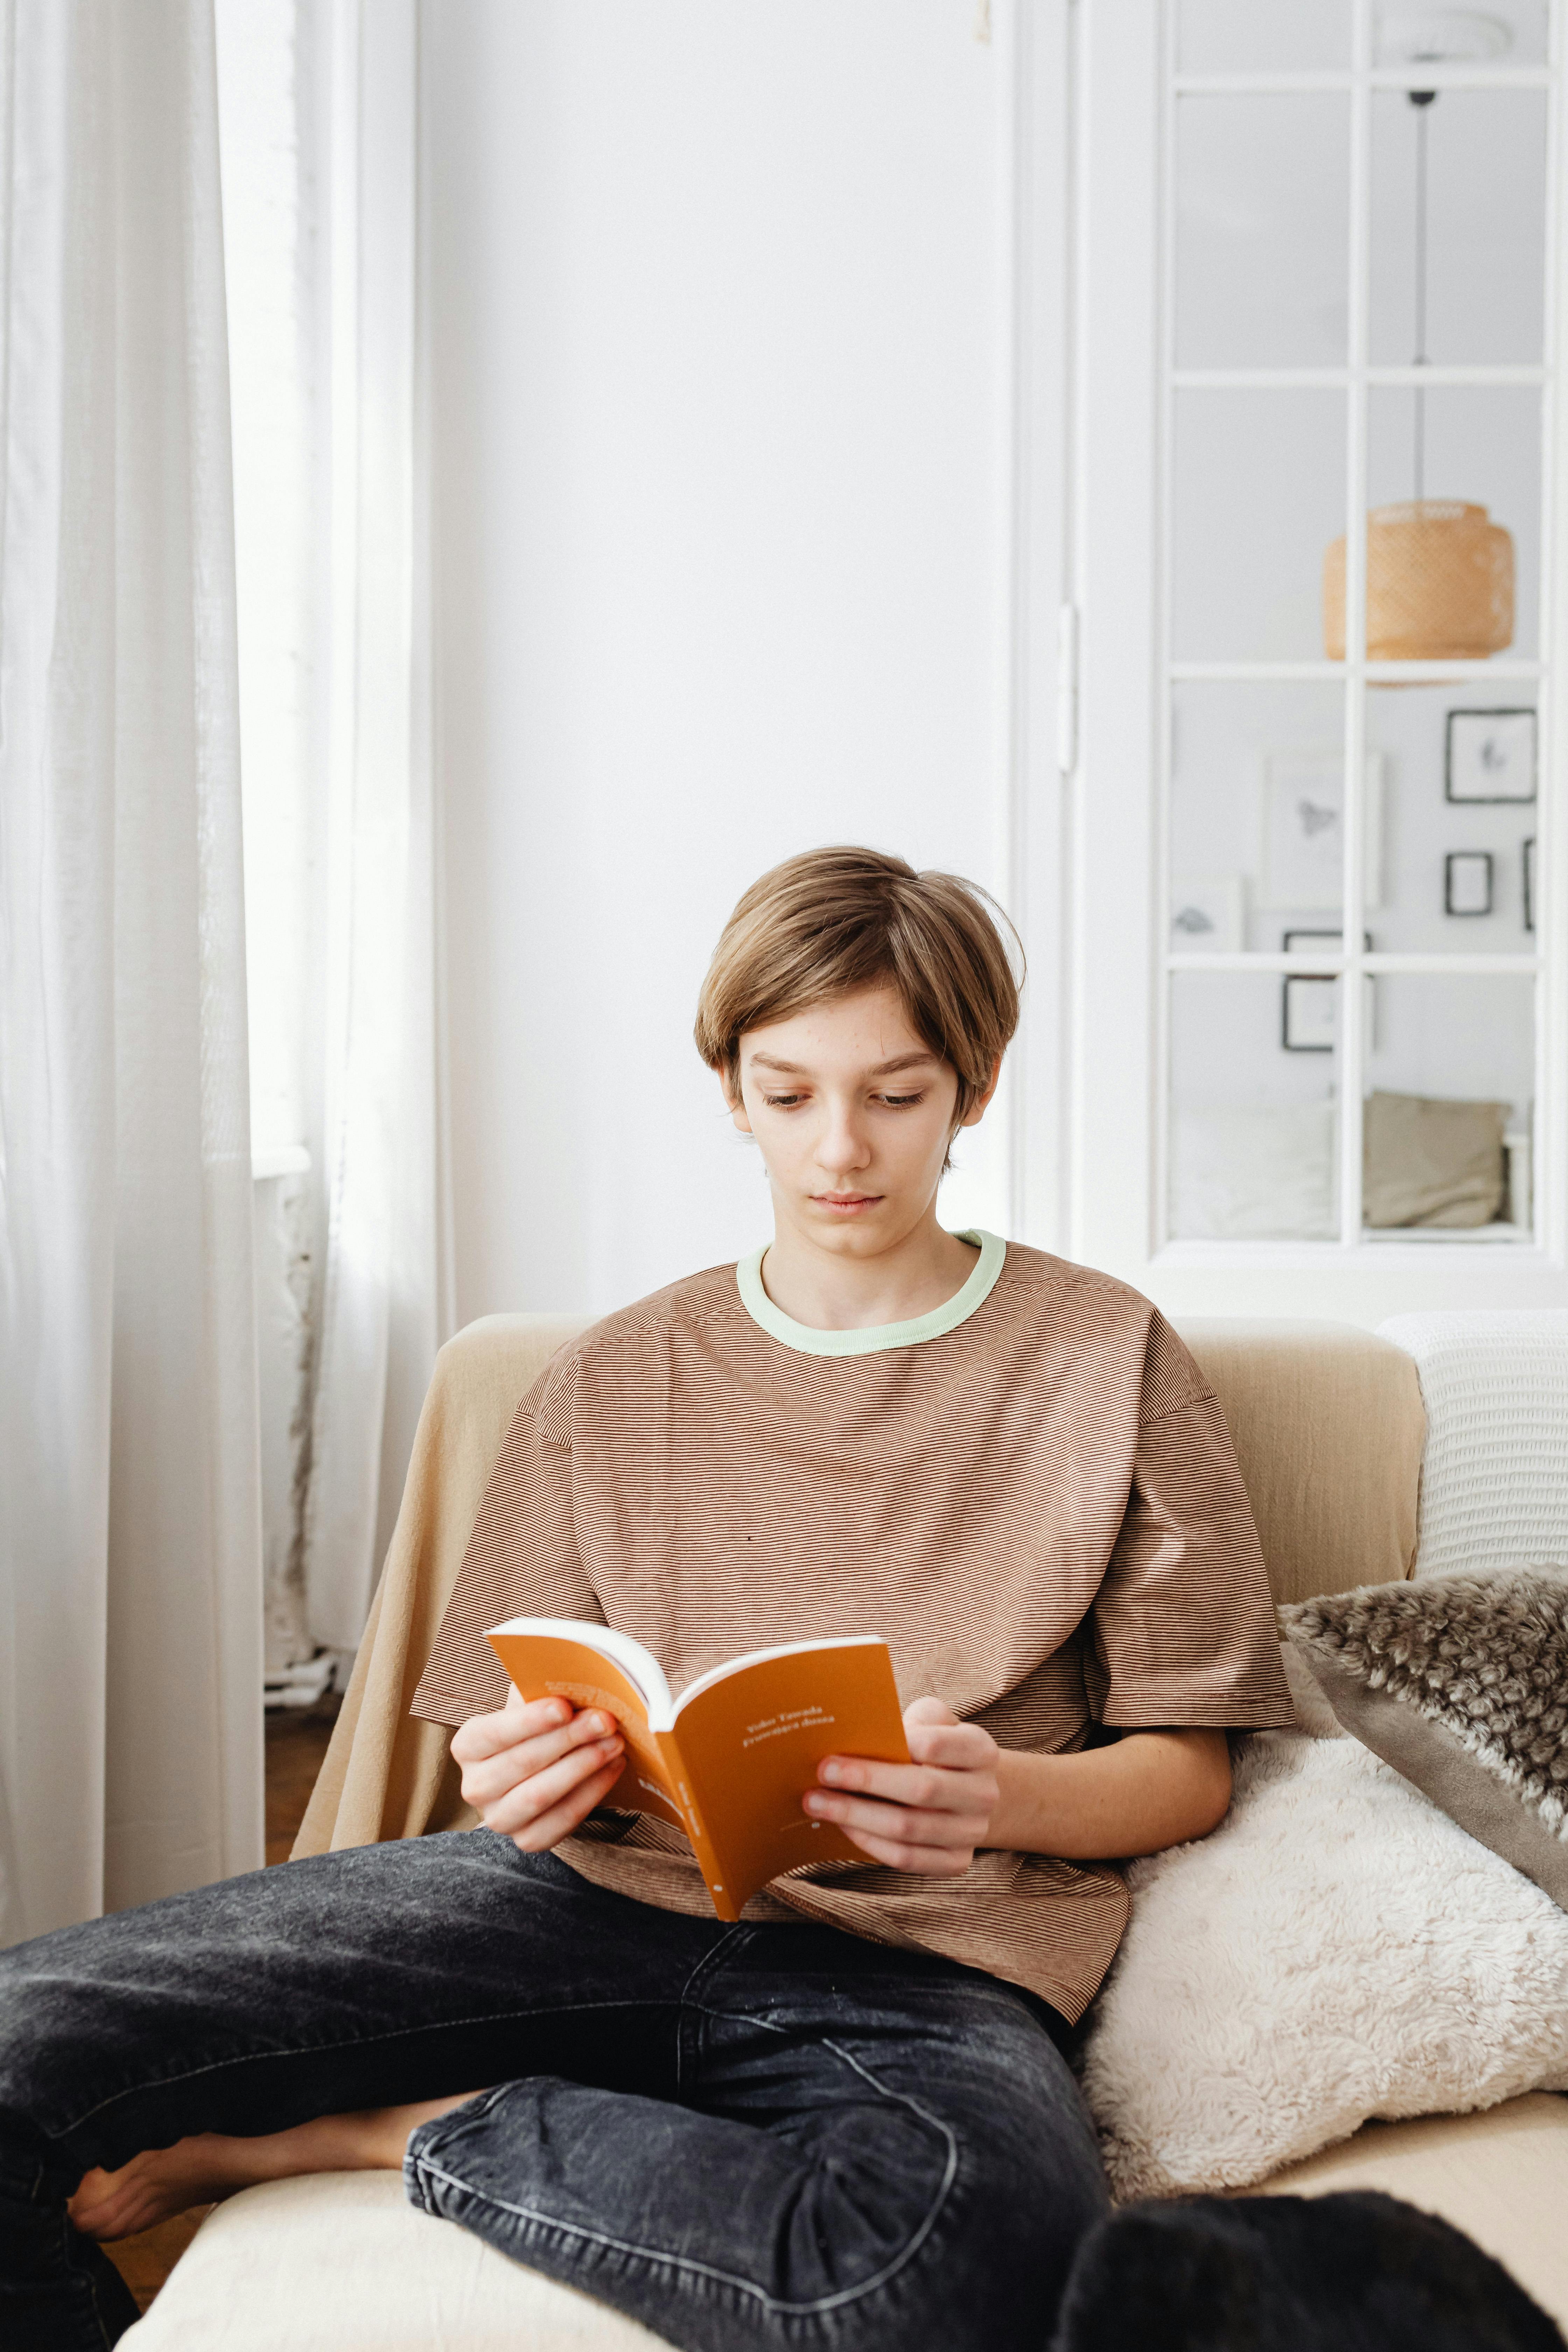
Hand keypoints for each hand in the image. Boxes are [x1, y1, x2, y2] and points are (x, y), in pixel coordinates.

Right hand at [451, 1685, 624, 1851]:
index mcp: (468, 1746)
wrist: (535, 1774)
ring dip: (583, 1766)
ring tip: (614, 1743)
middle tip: (606, 1720)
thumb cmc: (533, 1731)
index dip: (530, 1720)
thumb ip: (537, 1691)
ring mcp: (499, 1819)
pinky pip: (562, 1819)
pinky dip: (592, 1793)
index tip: (564, 1706)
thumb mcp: (528, 1705)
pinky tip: (613, 1768)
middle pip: (523, 1762)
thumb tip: (565, 1677)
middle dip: (569, 1739)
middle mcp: (475, 1786)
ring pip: (541, 1795)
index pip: (495, 1733)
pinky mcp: (527, 1840)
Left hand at [802, 1697, 999, 1875]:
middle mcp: (983, 1794)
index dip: (893, 1743)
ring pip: (908, 1829)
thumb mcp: (933, 1721)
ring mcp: (973, 1832)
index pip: (935, 1745)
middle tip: (821, 1773)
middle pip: (920, 1790)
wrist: (972, 1791)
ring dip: (856, 1817)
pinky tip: (843, 1826)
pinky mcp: (957, 1862)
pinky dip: (870, 1844)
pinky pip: (907, 1859)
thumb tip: (857, 1732)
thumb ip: (908, 1720)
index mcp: (981, 1750)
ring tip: (817, 1804)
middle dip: (865, 1781)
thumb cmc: (940, 1746)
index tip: (851, 1741)